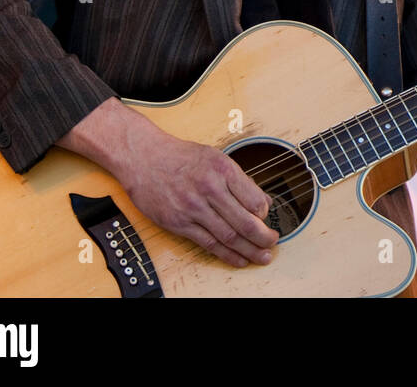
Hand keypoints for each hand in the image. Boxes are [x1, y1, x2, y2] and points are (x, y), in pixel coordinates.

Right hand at [60, 99, 278, 266]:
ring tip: (262, 256)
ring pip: (228, 237)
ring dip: (249, 250)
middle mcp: (209, 189)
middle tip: (273, 243)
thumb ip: (241, 181)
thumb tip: (264, 202)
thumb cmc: (181, 157)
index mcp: (223, 170)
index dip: (266, 215)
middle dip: (264, 238)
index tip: (268, 219)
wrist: (144, 157)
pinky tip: (238, 259)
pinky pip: (208, 243)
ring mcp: (193, 208)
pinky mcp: (179, 223)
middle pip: (244, 222)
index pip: (254, 200)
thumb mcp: (217, 158)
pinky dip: (226, 254)